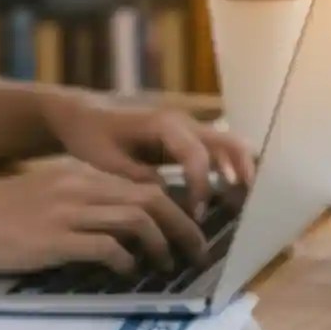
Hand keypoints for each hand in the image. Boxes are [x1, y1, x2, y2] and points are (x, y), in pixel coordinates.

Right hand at [0, 160, 206, 274]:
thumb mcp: (39, 201)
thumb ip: (75, 210)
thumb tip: (111, 236)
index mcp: (77, 177)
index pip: (142, 185)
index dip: (174, 209)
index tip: (189, 232)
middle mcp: (77, 188)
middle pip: (151, 198)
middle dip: (182, 226)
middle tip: (197, 253)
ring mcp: (65, 211)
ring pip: (136, 218)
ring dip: (161, 244)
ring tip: (168, 265)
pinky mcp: (51, 239)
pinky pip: (105, 246)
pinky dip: (125, 261)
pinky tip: (128, 274)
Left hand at [40, 95, 255, 218]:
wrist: (81, 114)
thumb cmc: (90, 137)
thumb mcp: (107, 163)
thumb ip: (138, 178)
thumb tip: (166, 197)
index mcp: (164, 125)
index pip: (196, 156)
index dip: (200, 188)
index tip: (195, 215)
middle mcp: (182, 122)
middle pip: (226, 141)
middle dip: (241, 171)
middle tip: (248, 202)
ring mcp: (187, 127)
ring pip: (228, 144)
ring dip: (241, 170)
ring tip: (248, 200)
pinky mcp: (185, 138)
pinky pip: (216, 150)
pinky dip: (229, 169)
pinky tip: (233, 193)